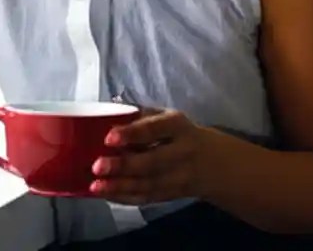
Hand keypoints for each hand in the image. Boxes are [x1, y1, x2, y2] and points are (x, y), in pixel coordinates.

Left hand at [89, 108, 213, 205]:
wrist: (216, 164)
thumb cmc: (181, 134)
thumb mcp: (168, 118)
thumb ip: (142, 117)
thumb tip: (108, 113)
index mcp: (178, 126)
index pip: (156, 128)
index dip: (133, 133)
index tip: (109, 137)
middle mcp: (181, 152)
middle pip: (152, 162)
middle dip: (123, 166)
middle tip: (97, 166)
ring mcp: (179, 177)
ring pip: (148, 185)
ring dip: (120, 187)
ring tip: (95, 186)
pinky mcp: (172, 195)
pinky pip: (147, 198)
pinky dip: (125, 198)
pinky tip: (106, 195)